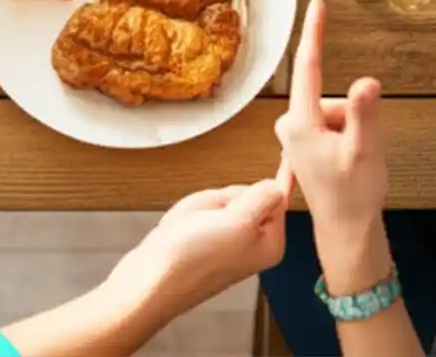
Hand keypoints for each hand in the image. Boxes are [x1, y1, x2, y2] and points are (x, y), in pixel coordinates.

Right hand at [106, 180, 287, 320]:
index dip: (276, 177)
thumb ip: (262, 199)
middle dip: (222, 197)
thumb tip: (276, 185)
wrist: (149, 279)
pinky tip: (180, 229)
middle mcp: (251, 244)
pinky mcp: (203, 240)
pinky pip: (200, 209)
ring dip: (202, 204)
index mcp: (269, 243)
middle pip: (246, 194)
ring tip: (190, 225)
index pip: (277, 198)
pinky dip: (188, 212)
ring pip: (220, 200)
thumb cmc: (191, 258)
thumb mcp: (237, 222)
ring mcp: (226, 241)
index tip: (286, 156)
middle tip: (208, 216)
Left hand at [274, 0, 387, 237]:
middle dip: (352, 115)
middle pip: (331, 97)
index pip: (309, 67)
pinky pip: (332, 123)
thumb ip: (364, 113)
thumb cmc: (353, 194)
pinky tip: (345, 163)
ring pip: (334, 111)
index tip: (317, 3)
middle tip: (356, 151)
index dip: (315, 32)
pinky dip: (346, 137)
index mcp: (300, 123)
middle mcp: (290, 125)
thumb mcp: (365, 150)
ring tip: (350, 161)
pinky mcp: (302, 141)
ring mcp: (294, 134)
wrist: (346, 228)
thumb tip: (366, 82)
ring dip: (350, 129)